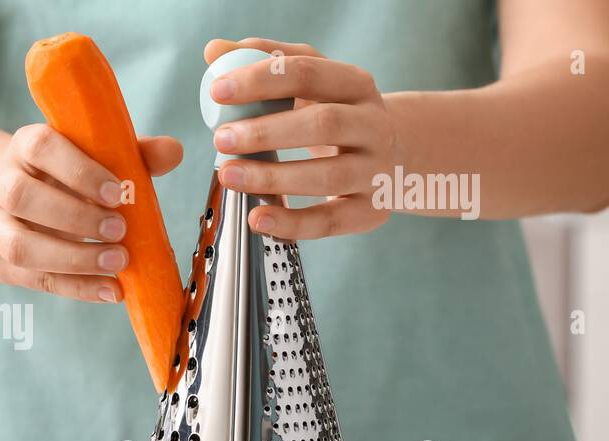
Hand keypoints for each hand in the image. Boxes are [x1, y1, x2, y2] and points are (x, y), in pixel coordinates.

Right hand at [0, 124, 182, 301]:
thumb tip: (172, 151)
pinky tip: (110, 289)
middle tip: (120, 229)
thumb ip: (133, 154)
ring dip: (72, 258)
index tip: (117, 192)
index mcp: (24, 146)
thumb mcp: (98, 159)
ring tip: (117, 262)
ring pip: (19, 246)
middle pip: (20, 197)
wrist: (20, 202)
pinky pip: (33, 280)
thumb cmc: (67, 177)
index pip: (40, 147)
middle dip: (73, 216)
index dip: (78, 170)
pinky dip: (76, 287)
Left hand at [204, 38, 396, 239]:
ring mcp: (375, 171)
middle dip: (266, 132)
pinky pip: (329, 222)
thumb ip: (263, 61)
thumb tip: (214, 50)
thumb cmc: (336, 112)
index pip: (309, 73)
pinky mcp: (369, 211)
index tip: (218, 90)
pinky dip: (291, 223)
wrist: (394, 157)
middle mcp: (373, 125)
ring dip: (272, 177)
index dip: (261, 80)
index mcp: (355, 84)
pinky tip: (257, 218)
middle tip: (221, 138)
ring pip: (326, 176)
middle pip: (323, 125)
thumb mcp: (310, 81)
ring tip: (228, 175)